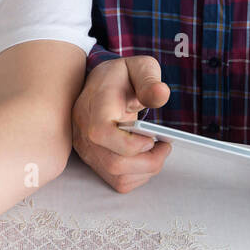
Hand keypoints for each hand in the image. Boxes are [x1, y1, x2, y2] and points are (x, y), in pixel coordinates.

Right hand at [71, 55, 171, 192]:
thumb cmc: (122, 77)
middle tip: (164, 146)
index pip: (101, 133)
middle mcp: (84, 130)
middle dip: (149, 160)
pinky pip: (117, 181)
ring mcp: (86, 148)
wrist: (100, 85)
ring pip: (117, 176)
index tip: (152, 137)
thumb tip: (161, 94)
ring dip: (146, 169)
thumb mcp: (139, 68)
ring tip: (157, 150)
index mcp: (95, 105)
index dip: (130, 144)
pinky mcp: (92, 160)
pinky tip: (146, 158)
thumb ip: (150, 79)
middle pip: (114, 163)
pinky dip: (139, 175)